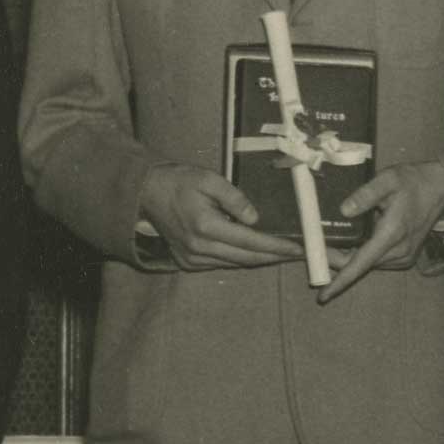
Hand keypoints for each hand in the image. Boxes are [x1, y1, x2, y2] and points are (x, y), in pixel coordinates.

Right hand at [134, 165, 300, 272]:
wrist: (146, 193)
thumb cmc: (180, 181)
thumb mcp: (209, 179)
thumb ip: (235, 198)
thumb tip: (255, 219)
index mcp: (206, 226)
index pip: (250, 241)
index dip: (276, 247)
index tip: (297, 249)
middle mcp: (199, 247)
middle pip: (246, 258)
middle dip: (274, 257)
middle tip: (296, 255)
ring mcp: (192, 258)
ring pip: (235, 264)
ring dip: (259, 260)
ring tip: (281, 255)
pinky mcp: (187, 262)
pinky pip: (221, 264)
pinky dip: (239, 260)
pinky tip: (254, 253)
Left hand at [323, 160, 443, 296]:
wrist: (442, 187)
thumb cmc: (414, 181)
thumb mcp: (388, 179)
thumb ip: (365, 195)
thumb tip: (344, 211)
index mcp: (392, 234)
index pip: (360, 264)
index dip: (340, 281)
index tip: (323, 295)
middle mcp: (398, 251)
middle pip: (358, 264)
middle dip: (335, 259)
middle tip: (314, 246)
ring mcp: (404, 256)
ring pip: (367, 264)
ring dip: (348, 257)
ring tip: (331, 241)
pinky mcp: (405, 256)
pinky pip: (377, 260)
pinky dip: (361, 255)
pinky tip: (353, 241)